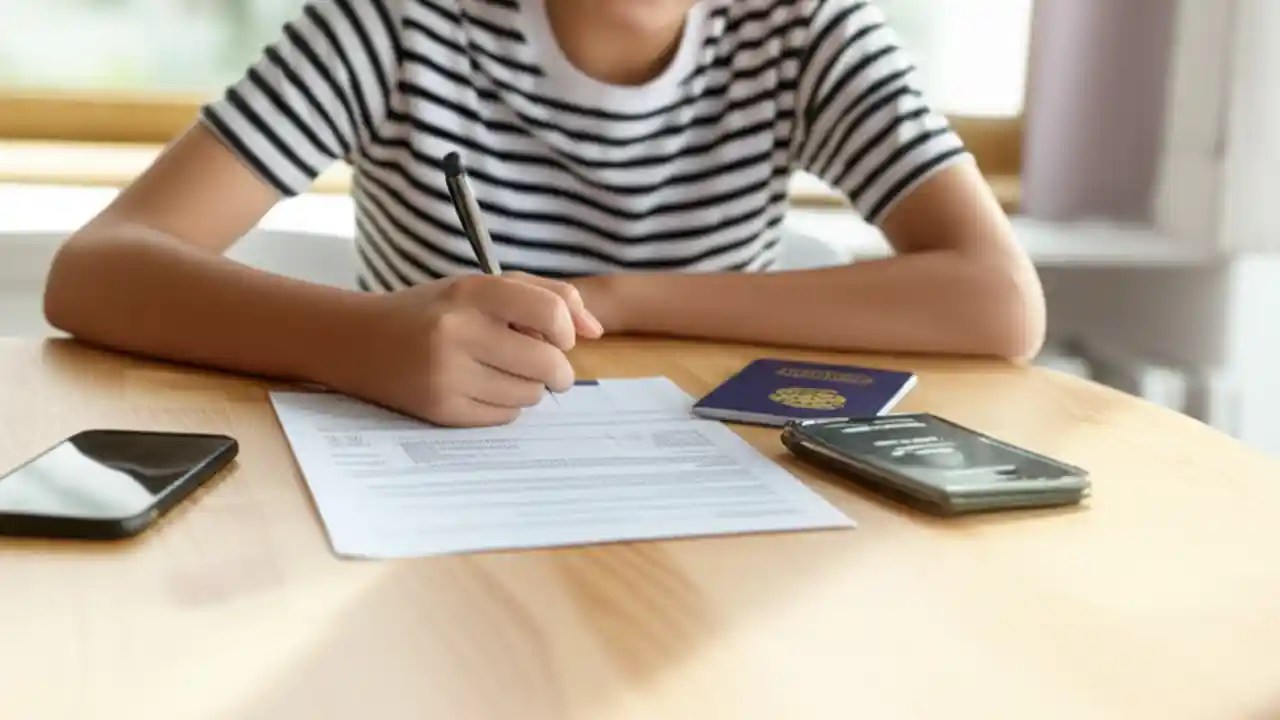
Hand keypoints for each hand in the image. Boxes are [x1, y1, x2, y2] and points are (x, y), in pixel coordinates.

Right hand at [331, 273, 603, 426]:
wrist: (359, 341)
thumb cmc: (434, 310)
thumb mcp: (483, 287)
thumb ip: (548, 296)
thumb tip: (597, 331)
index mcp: (472, 292)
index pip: (550, 314)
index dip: (566, 331)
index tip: (559, 337)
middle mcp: (458, 332)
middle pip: (548, 365)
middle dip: (556, 369)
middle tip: (544, 365)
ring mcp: (446, 374)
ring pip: (530, 394)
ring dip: (528, 386)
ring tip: (499, 370)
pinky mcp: (440, 410)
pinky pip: (505, 416)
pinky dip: (503, 405)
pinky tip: (478, 387)